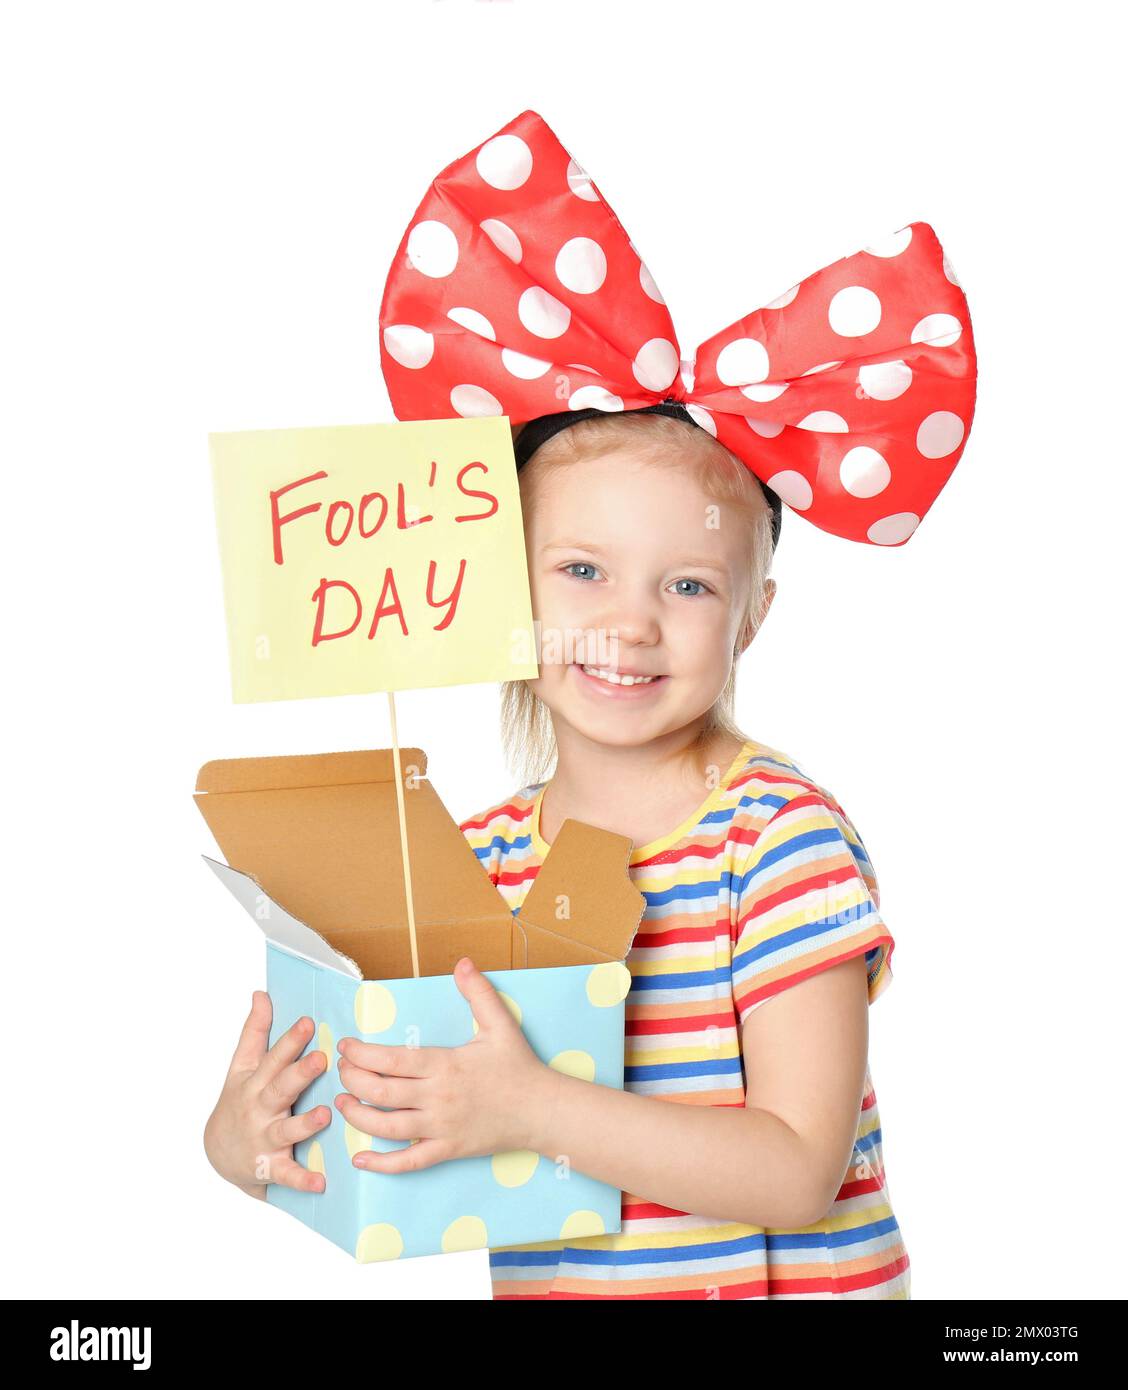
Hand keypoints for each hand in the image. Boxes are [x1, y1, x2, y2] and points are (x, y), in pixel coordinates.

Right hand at [203, 990, 331, 1199]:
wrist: (218, 1153)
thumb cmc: (239, 1101)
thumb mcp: (241, 1066)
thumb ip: (255, 1031)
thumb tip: (262, 993)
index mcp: (253, 1081)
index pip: (271, 1057)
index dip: (289, 1040)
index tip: (308, 1023)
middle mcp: (258, 1108)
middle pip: (280, 1089)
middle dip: (299, 1074)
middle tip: (322, 1059)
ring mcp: (263, 1138)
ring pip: (285, 1131)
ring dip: (304, 1124)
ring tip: (324, 1115)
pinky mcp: (269, 1167)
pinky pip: (287, 1175)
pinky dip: (303, 1179)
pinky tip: (321, 1181)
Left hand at [335, 957, 558, 1172]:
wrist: (542, 1110)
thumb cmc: (519, 1066)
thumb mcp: (501, 1024)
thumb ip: (478, 992)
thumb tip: (463, 963)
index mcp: (445, 1065)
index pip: (391, 1060)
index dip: (362, 1054)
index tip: (345, 1047)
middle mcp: (438, 1097)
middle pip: (382, 1092)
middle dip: (353, 1081)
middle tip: (340, 1071)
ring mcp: (441, 1127)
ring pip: (388, 1128)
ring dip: (358, 1117)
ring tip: (342, 1103)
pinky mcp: (447, 1150)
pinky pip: (408, 1162)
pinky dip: (381, 1164)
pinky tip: (360, 1158)